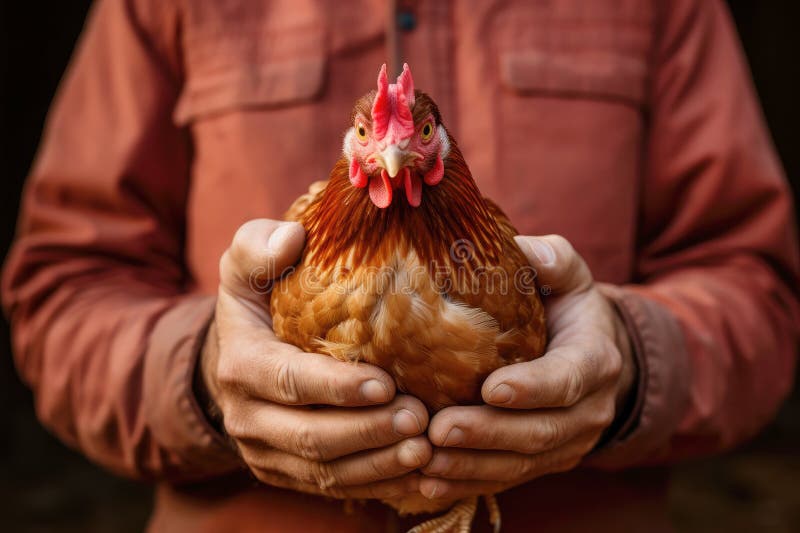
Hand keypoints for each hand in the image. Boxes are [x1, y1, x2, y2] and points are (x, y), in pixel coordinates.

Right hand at [199, 219, 430, 499]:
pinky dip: (376, 484)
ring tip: (425, 450)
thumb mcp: (247, 263)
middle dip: (367, 432)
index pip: (287, 381)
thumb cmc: (258, 299)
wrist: (240, 354)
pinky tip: (417, 474)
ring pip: (324, 472)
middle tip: (418, 419)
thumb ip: (260, 245)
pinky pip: (334, 488)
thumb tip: (291, 239)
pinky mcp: (287, 472)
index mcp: (241, 364)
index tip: (385, 383)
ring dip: (377, 465)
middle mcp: (247, 417)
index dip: (335, 388)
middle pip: (310, 436)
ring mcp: (266, 452)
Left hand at [419, 235, 635, 499]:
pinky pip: (508, 480)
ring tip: (426, 460)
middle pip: (540, 431)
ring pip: (522, 464)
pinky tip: (429, 482)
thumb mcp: (569, 275)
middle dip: (489, 434)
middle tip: (440, 430)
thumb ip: (553, 259)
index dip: (532, 387)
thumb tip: (526, 250)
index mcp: (596, 360)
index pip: (567, 379)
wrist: (593, 354)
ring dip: (472, 466)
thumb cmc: (569, 308)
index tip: (491, 388)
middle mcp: (588, 410)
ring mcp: (568, 442)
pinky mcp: (546, 462)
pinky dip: (468, 483)